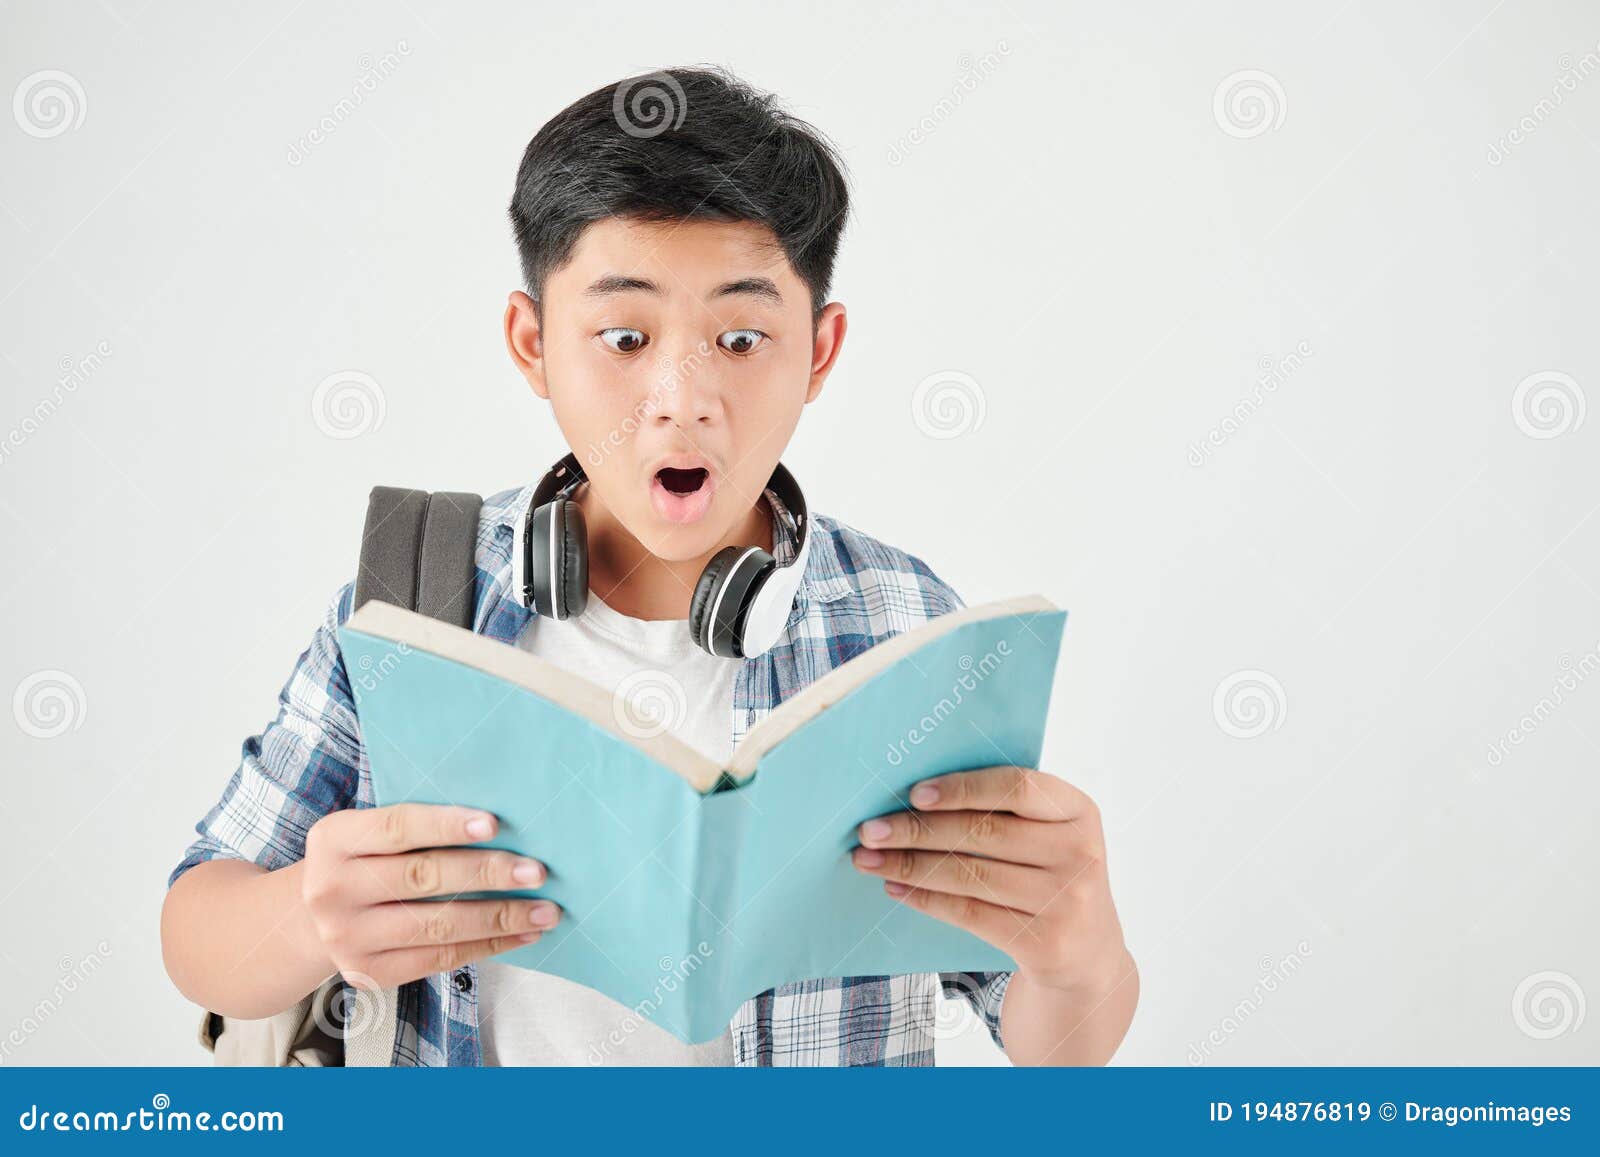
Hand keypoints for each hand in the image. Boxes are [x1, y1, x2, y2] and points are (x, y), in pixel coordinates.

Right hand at [302, 803, 560, 988]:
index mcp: (334, 840)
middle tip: (536, 871)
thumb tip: (500, 826)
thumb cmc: (361, 862)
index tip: (494, 824)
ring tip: (544, 910)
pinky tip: (521, 934)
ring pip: (438, 924)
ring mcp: (347, 937)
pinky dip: (487, 945)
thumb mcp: (366, 833)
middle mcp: (333, 889)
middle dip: (487, 874)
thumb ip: (415, 827)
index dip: (446, 825)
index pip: (398, 827)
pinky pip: (439, 958)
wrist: (306, 920)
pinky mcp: (368, 973)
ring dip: (500, 917)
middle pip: (423, 878)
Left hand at [851, 765, 1127, 994]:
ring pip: (970, 875)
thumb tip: (913, 795)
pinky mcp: (1044, 942)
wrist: (1088, 955)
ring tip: (868, 858)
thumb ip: (1003, 811)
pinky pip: (970, 914)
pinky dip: (925, 899)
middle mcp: (1079, 854)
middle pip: (983, 833)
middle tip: (870, 830)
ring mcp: (1065, 901)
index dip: (963, 789)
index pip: (1017, 787)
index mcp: (1080, 811)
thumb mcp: (1048, 835)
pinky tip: (896, 887)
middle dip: (917, 830)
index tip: (913, 793)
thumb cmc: (1050, 875)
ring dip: (909, 865)